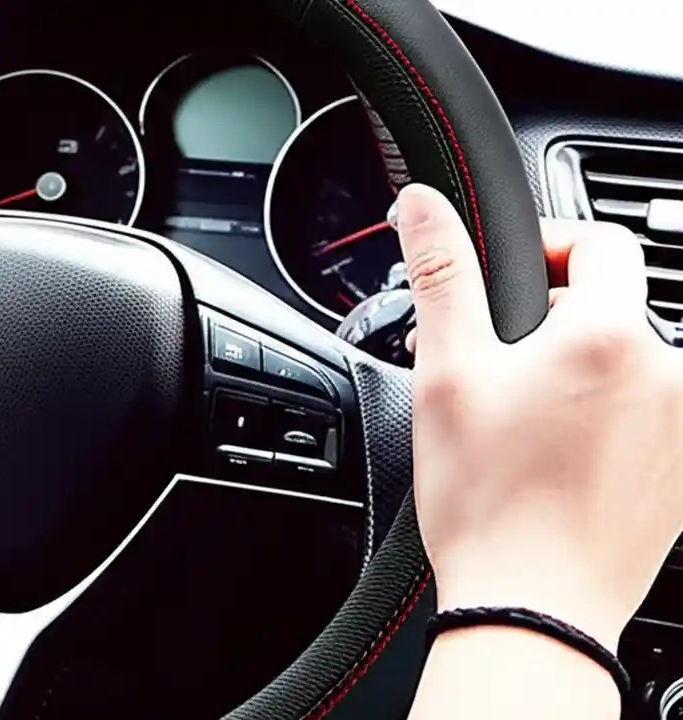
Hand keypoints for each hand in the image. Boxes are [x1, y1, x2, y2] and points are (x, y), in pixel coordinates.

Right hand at [396, 184, 682, 649]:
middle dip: (555, 322)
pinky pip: (647, 417)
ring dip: (579, 373)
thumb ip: (442, 273)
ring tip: (522, 425)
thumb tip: (423, 203)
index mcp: (612, 335)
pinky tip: (556, 460)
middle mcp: (669, 373)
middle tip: (495, 369)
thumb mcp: (447, 372)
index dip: (547, 248)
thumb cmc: (488, 499)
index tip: (509, 285)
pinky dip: (606, 421)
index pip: (600, 239)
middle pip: (613, 306)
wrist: (533, 607)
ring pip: (628, 365)